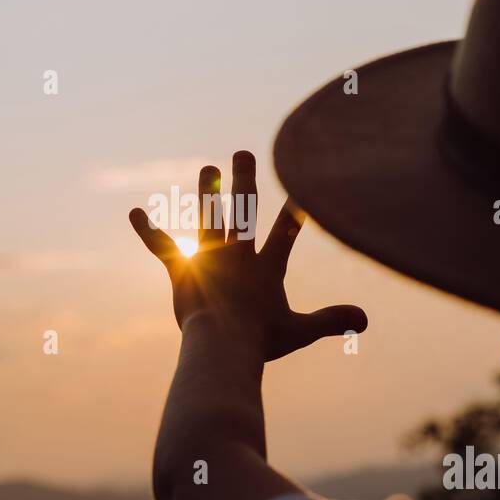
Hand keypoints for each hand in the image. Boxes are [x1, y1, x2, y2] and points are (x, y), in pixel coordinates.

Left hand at [129, 150, 366, 360]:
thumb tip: (365, 320)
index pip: (286, 233)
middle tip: (243, 152)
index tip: (303, 185)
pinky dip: (148, 231)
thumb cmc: (261, 341)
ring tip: (207, 168)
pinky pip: (162, 248)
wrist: (222, 346)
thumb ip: (332, 320)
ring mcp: (208, 260)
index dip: (295, 209)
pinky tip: (134, 214)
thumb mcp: (300, 332)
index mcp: (266, 269)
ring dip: (207, 193)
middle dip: (243, 180)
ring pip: (208, 220)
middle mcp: (237, 256)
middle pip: (242, 212)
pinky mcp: (181, 272)